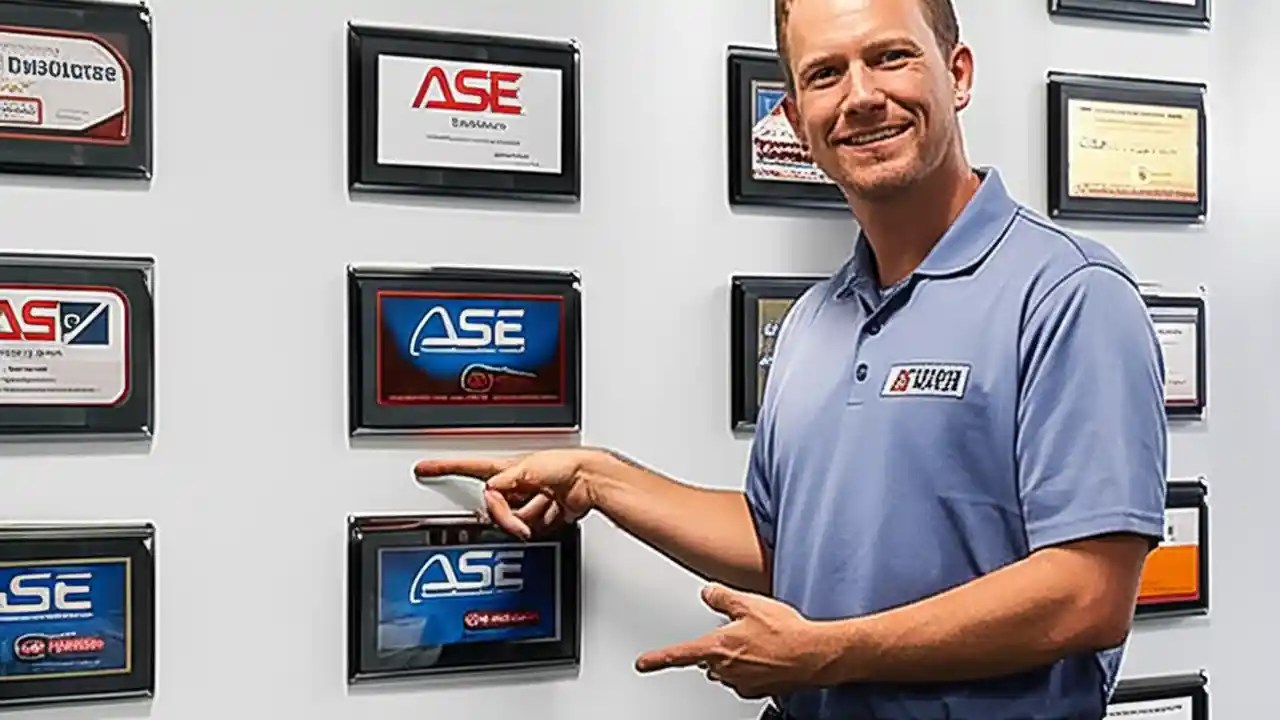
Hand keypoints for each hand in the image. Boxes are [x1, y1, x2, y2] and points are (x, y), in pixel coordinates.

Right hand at [413, 449, 597, 539]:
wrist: (591, 481)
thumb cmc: (566, 465)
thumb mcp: (530, 468)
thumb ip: (505, 480)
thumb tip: (492, 492)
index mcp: (507, 469)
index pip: (469, 468)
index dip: (445, 468)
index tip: (423, 468)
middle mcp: (514, 485)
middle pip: (493, 508)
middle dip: (508, 515)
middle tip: (526, 511)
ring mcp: (527, 501)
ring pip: (512, 523)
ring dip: (530, 518)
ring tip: (548, 503)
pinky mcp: (540, 516)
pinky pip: (530, 530)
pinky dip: (542, 524)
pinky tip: (554, 511)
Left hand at [634, 583, 833, 698]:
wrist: (814, 655)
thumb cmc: (786, 633)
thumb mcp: (749, 603)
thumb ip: (722, 597)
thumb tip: (708, 593)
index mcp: (717, 648)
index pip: (679, 654)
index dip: (658, 658)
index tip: (643, 663)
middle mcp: (726, 670)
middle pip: (708, 658)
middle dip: (718, 645)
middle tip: (742, 630)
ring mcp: (742, 683)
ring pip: (727, 668)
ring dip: (736, 656)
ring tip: (761, 640)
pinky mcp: (758, 690)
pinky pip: (745, 678)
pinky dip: (752, 666)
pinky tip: (769, 653)